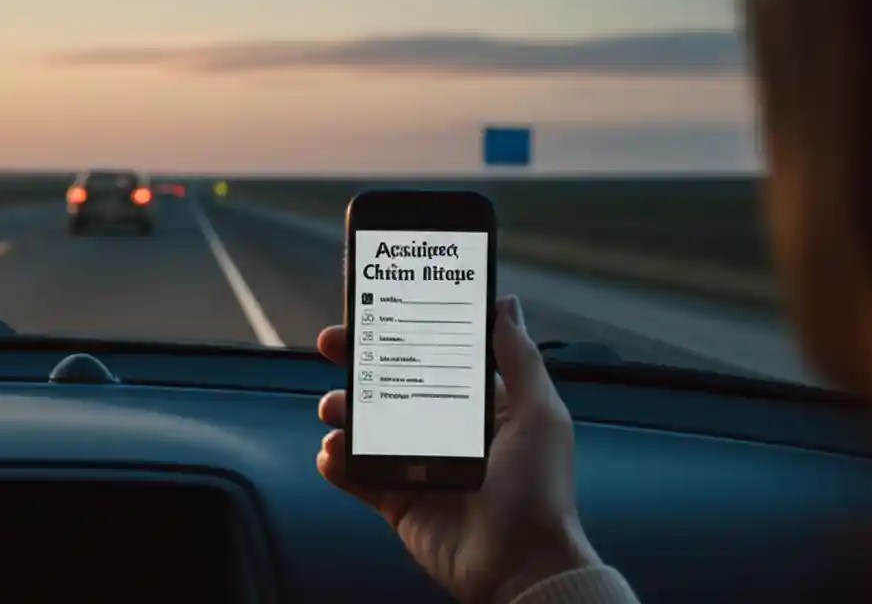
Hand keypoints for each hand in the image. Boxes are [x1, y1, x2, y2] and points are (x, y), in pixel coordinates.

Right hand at [316, 296, 600, 603]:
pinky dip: (338, 463)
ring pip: (366, 427)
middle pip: (391, 385)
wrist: (520, 567)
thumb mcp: (539, 413)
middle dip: (358, 361)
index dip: (404, 332)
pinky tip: (333, 453)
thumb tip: (506, 303)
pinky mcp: (398, 501)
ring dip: (343, 411)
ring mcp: (418, 467)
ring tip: (333, 408)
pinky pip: (357, 476)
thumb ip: (519, 358)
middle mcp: (445, 431)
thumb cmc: (539, 489)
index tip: (377, 306)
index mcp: (479, 407)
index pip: (433, 357)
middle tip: (332, 343)